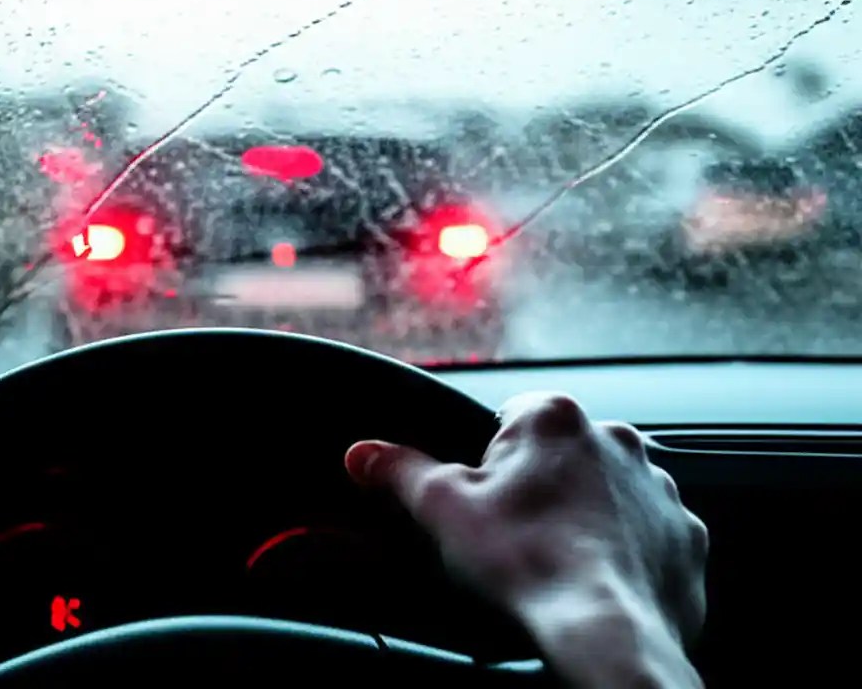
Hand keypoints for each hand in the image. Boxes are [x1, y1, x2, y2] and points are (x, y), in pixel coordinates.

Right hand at [346, 392, 707, 688]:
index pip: (510, 417)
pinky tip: (594, 581)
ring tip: (555, 562)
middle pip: (560, 456)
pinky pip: (647, 536)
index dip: (489, 461)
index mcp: (554, 418)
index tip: (484, 500)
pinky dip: (623, 554)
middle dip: (539, 488)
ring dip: (583, 518)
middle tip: (513, 536)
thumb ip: (400, 471)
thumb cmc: (526, 563)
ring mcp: (658, 489)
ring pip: (606, 494)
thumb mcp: (441, 509)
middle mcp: (616, 440)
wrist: (604, 630)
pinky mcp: (686, 537)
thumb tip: (363, 453)